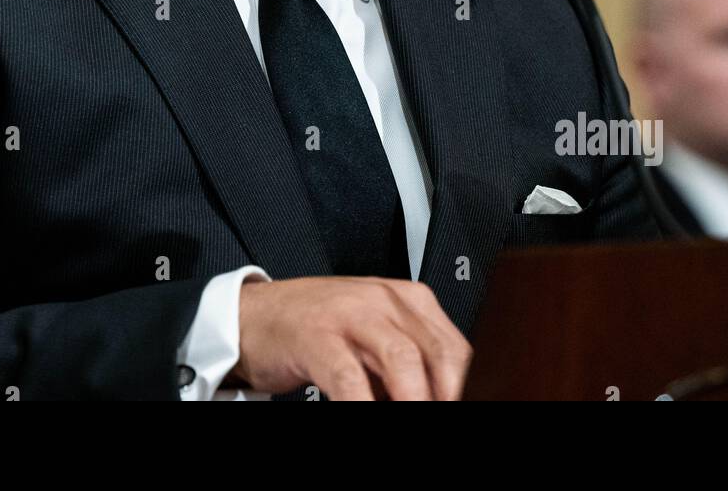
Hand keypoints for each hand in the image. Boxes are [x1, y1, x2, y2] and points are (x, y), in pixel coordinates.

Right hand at [229, 277, 471, 400]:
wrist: (256, 315)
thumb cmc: (321, 332)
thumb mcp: (375, 345)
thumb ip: (409, 371)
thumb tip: (440, 399)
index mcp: (410, 301)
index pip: (457, 349)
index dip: (468, 388)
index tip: (471, 408)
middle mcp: (387, 300)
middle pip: (440, 354)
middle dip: (448, 398)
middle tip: (443, 424)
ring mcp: (351, 313)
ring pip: (402, 361)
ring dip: (414, 403)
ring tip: (413, 427)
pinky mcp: (317, 335)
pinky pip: (349, 378)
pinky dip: (363, 406)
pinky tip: (364, 417)